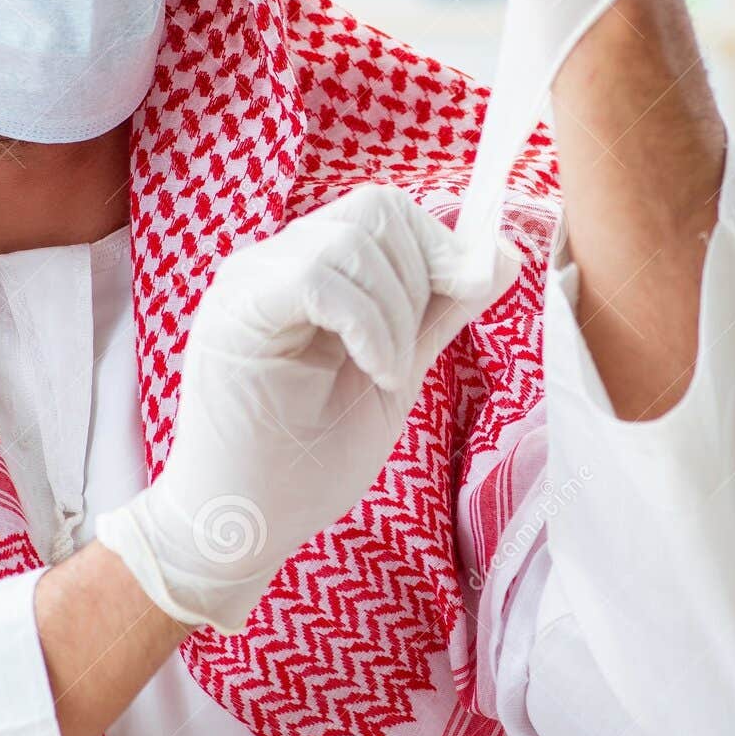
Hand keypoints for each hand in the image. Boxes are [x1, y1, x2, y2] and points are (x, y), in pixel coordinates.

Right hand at [93, 185, 512, 632]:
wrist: (243, 526)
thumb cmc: (306, 463)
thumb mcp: (393, 375)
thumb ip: (436, 314)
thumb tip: (500, 258)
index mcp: (305, 270)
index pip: (381, 209)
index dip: (436, 242)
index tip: (463, 296)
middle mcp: (269, 262)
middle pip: (372, 211)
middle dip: (420, 277)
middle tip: (409, 356)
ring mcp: (246, 283)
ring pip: (347, 240)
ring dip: (395, 312)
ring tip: (387, 377)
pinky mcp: (233, 313)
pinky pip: (315, 278)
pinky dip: (366, 323)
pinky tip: (374, 373)